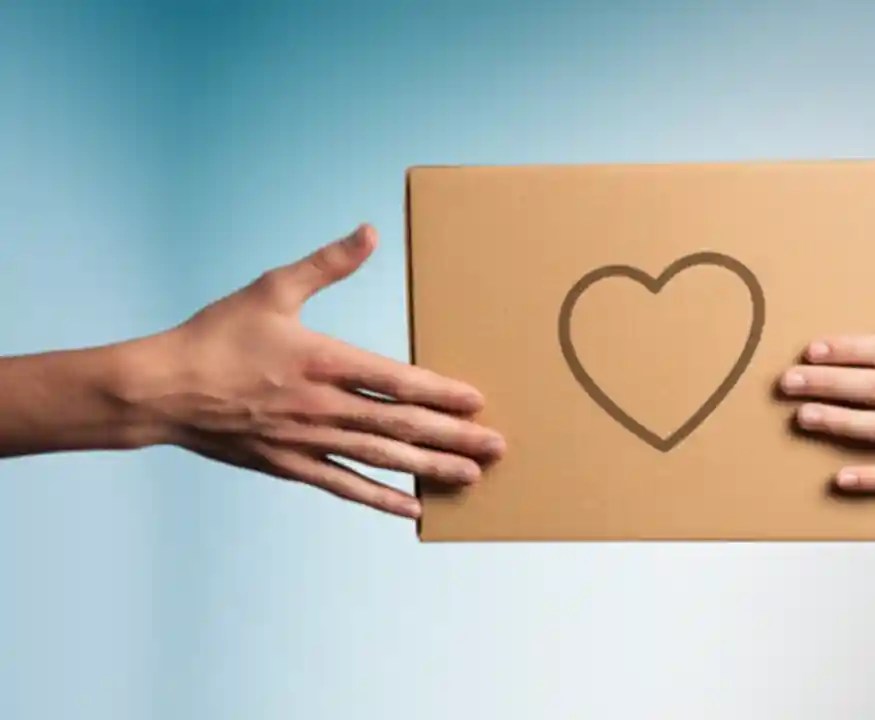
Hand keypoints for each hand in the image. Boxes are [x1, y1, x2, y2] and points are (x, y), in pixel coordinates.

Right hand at [123, 224, 504, 517]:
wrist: (160, 389)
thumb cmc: (216, 336)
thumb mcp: (272, 289)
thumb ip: (327, 264)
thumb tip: (369, 232)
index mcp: (324, 360)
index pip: (397, 380)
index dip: (442, 394)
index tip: (478, 402)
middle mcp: (323, 406)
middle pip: (401, 425)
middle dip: (454, 438)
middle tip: (498, 450)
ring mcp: (308, 440)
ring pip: (382, 459)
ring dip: (430, 469)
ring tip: (471, 478)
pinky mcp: (290, 465)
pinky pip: (344, 486)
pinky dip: (380, 498)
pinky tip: (411, 509)